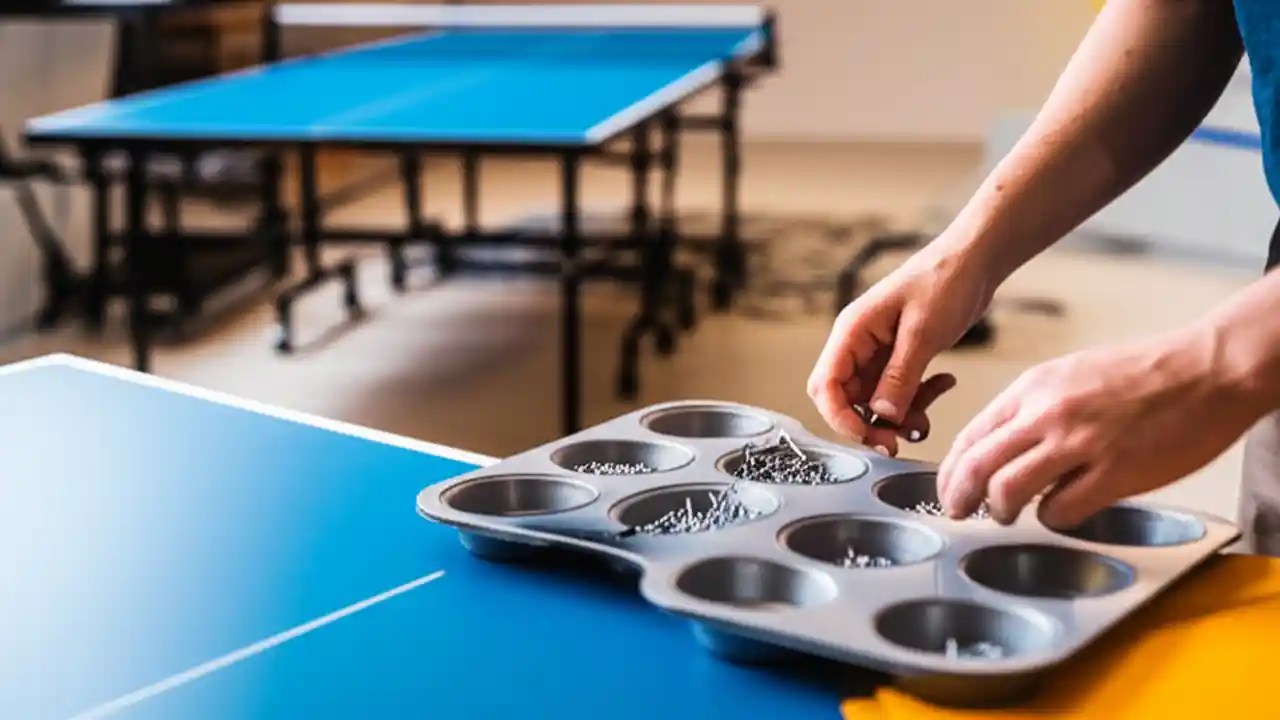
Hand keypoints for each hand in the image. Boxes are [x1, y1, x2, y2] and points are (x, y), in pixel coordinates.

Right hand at [807, 240, 993, 454]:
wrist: (974, 260)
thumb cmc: (945, 279)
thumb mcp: (923, 332)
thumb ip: (900, 376)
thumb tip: (882, 415)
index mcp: (852, 332)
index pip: (825, 385)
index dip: (839, 417)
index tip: (868, 436)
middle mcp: (858, 345)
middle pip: (845, 399)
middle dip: (870, 423)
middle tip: (899, 439)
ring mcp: (878, 353)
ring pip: (874, 402)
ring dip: (899, 416)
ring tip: (928, 414)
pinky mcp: (899, 358)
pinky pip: (898, 392)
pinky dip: (918, 399)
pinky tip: (943, 383)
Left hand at [937, 328, 1267, 527]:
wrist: (1207, 369)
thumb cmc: (1146, 373)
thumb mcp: (1070, 375)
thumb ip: (1032, 410)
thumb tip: (1002, 448)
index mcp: (1033, 388)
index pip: (970, 435)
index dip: (950, 470)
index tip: (948, 489)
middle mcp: (1048, 413)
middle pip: (976, 466)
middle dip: (957, 497)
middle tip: (959, 512)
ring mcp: (1079, 443)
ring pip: (1006, 489)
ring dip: (1000, 510)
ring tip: (1008, 514)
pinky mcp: (1114, 473)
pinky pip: (1060, 511)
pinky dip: (1052, 519)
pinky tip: (1062, 512)